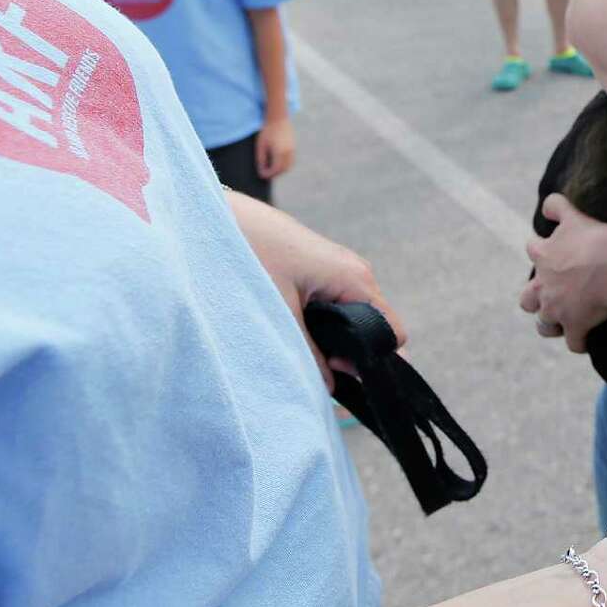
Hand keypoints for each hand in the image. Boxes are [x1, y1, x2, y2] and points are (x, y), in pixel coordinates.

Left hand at [228, 192, 404, 389]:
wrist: (215, 217)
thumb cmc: (251, 253)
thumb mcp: (280, 312)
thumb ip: (308, 353)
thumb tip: (329, 389)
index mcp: (356, 278)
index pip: (392, 332)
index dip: (372, 361)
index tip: (336, 372)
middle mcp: (354, 271)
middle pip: (372, 326)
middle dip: (351, 353)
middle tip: (316, 368)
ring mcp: (336, 267)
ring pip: (350, 316)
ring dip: (332, 339)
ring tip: (298, 347)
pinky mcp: (316, 267)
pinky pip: (332, 304)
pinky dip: (319, 323)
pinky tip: (292, 327)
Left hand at [256, 116, 296, 179]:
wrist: (278, 118)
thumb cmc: (267, 131)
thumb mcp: (260, 145)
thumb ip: (261, 159)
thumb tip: (261, 171)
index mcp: (279, 152)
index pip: (275, 169)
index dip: (268, 174)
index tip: (261, 175)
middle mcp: (288, 152)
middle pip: (283, 169)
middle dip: (275, 174)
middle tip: (266, 173)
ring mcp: (292, 149)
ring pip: (289, 166)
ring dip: (281, 170)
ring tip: (271, 169)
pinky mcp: (293, 147)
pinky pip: (291, 160)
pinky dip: (285, 164)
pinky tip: (277, 162)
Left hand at [520, 193, 606, 352]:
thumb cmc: (593, 238)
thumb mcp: (573, 215)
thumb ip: (556, 206)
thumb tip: (546, 205)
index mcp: (544, 256)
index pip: (533, 250)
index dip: (540, 251)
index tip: (550, 251)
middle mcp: (544, 286)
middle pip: (526, 298)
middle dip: (534, 297)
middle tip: (549, 295)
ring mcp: (557, 309)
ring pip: (544, 325)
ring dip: (550, 324)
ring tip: (561, 323)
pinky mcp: (575, 326)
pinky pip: (574, 342)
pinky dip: (579, 343)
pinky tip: (586, 341)